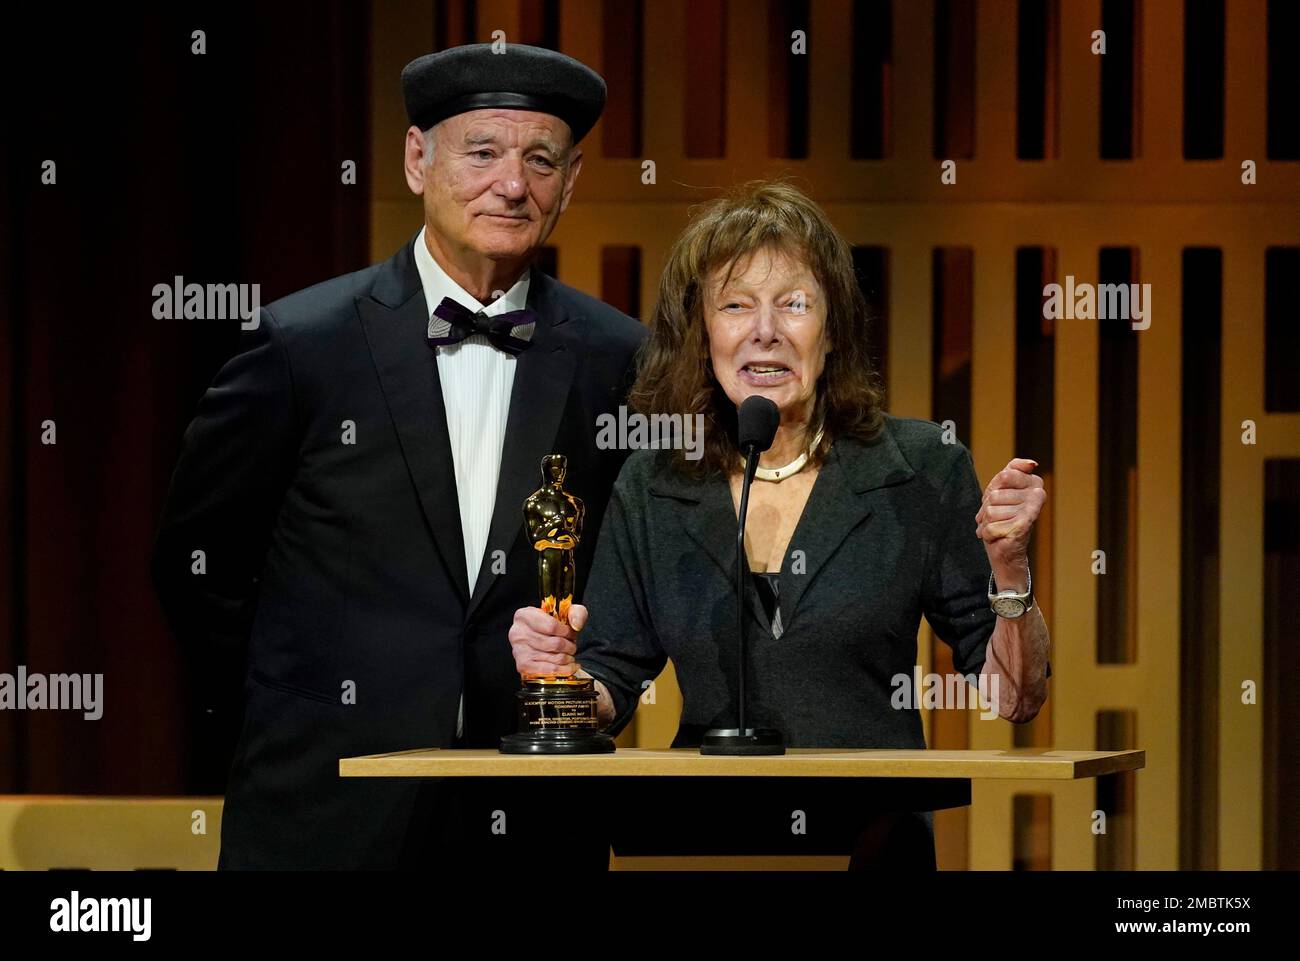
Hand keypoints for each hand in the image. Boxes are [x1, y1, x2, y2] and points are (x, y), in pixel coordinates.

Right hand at [507, 603, 588, 677]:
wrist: (540, 635)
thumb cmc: (551, 623)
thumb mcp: (566, 611)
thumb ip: (576, 613)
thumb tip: (576, 625)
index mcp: (524, 615)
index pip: (552, 626)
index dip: (567, 632)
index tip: (573, 634)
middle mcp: (517, 633)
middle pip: (554, 644)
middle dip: (569, 646)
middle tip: (572, 645)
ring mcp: (518, 650)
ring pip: (554, 658)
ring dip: (568, 658)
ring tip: (570, 654)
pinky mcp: (523, 666)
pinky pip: (548, 670)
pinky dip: (563, 670)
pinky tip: (570, 666)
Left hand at [976, 458, 1045, 587]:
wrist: (1006, 551)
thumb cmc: (1001, 518)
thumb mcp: (1001, 490)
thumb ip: (1012, 471)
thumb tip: (1031, 463)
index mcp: (1034, 482)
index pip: (1005, 475)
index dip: (993, 491)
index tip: (1000, 501)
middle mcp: (1038, 495)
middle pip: (994, 495)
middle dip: (988, 509)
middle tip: (998, 518)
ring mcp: (1031, 511)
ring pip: (990, 511)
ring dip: (987, 523)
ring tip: (999, 527)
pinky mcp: (1023, 527)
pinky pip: (990, 526)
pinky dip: (988, 534)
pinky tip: (999, 537)